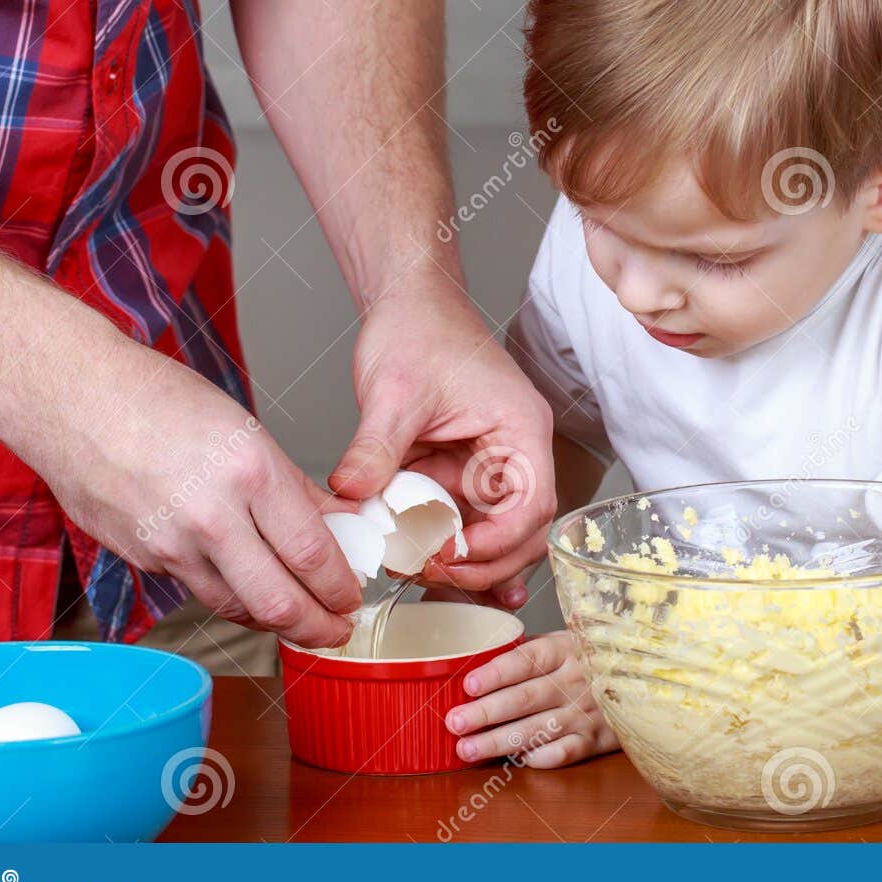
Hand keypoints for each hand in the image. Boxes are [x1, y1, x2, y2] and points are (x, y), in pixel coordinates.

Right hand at [29, 333, 360, 647]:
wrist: (73, 398)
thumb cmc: (158, 399)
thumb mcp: (246, 431)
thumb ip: (296, 488)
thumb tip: (342, 524)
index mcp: (249, 472)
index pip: (311, 554)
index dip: (339, 588)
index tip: (353, 597)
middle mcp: (211, 516)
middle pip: (277, 601)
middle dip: (317, 627)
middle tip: (338, 630)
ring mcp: (171, 544)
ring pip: (236, 606)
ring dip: (274, 621)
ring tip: (301, 620)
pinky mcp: (142, 559)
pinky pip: (198, 589)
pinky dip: (231, 596)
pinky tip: (249, 590)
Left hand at [330, 273, 555, 595]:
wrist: (408, 303)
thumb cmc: (419, 330)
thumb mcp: (393, 392)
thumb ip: (375, 448)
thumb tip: (350, 496)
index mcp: (520, 428)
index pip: (531, 505)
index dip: (496, 543)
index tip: (450, 557)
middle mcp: (516, 451)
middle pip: (524, 531)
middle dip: (483, 564)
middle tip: (431, 575)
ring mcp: (490, 463)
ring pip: (495, 533)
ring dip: (465, 560)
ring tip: (423, 577)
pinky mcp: (463, 469)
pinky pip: (461, 517)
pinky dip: (443, 543)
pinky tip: (423, 569)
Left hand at [445, 632, 617, 767]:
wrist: (646, 681)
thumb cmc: (594, 658)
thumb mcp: (569, 641)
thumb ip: (531, 649)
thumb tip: (482, 656)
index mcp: (566, 650)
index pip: (527, 660)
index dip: (497, 673)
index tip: (468, 684)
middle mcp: (576, 681)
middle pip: (525, 698)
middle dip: (485, 712)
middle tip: (455, 722)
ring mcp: (587, 712)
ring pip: (537, 730)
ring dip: (499, 742)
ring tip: (467, 749)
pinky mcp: (596, 740)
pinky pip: (563, 753)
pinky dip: (538, 757)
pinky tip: (514, 761)